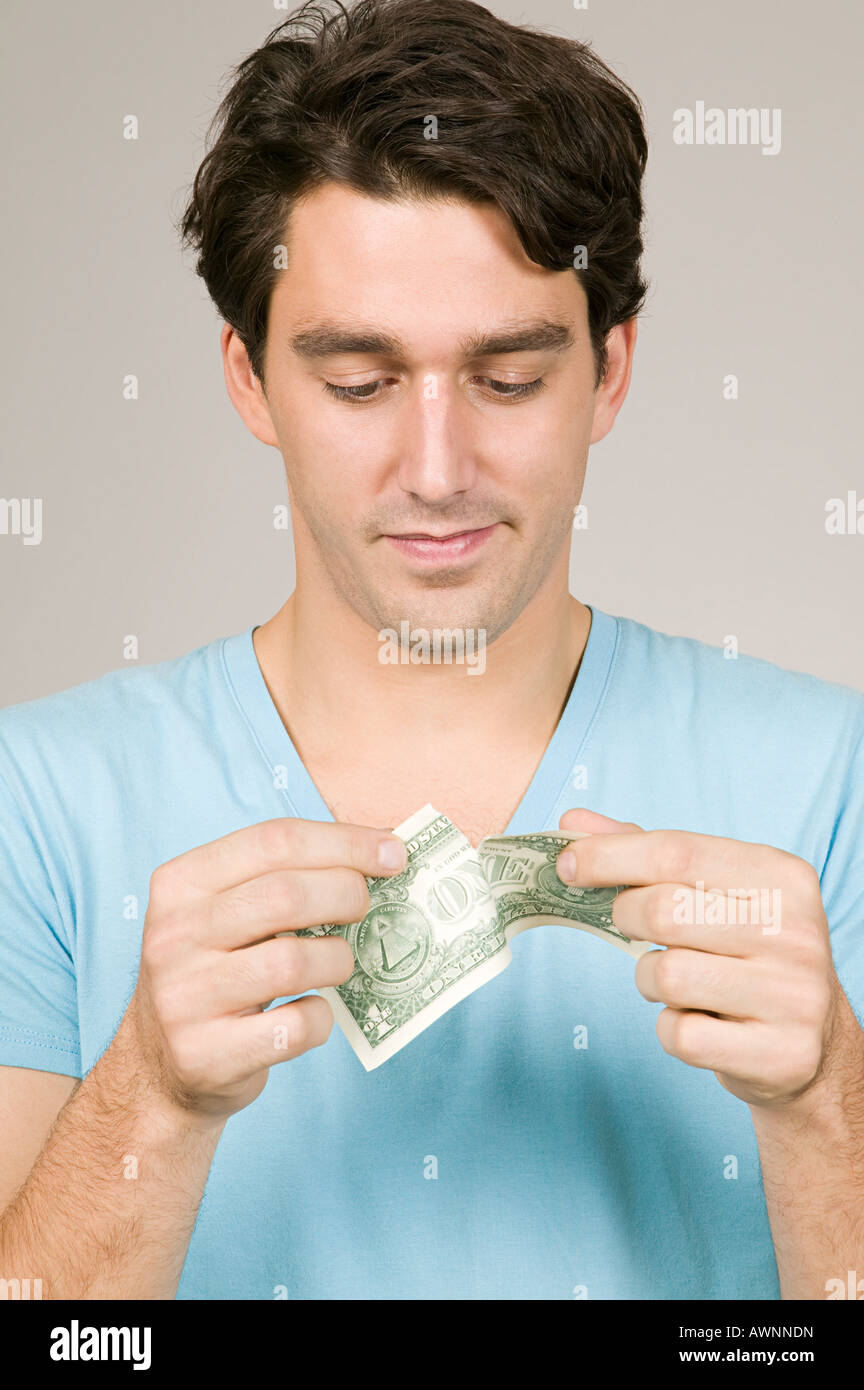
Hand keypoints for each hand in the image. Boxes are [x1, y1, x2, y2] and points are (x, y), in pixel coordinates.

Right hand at [127, 819, 406, 1124]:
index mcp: (181, 884)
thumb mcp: (224, 913)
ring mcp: (185, 998)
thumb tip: (380, 850)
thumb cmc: (215, 972)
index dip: (344, 842)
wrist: (157, 1068)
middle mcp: (173, 935)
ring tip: (339, 963)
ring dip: (338, 959)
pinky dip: (321, 1018)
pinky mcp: (207, 1055)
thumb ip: (284, 878)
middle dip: (348, 894)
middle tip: (366, 908)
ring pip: (293, 962)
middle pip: (286, 894)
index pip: (273, 841)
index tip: (393, 853)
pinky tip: (312, 1012)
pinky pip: (295, 1027)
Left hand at [556, 808, 846, 1108]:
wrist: (815, 1038)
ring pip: (667, 976)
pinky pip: (681, 1036)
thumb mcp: (713, 890)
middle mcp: (796, 931)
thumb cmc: (745, 949)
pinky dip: (670, 1028)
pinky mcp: (780, 1054)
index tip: (568, 865)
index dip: (609, 856)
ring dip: (649, 979)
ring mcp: (793, 996)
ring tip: (673, 979)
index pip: (678, 852)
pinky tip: (698, 1020)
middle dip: (627, 918)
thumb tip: (574, 821)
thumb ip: (645, 851)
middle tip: (630, 925)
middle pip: (665, 911)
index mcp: (781, 877)